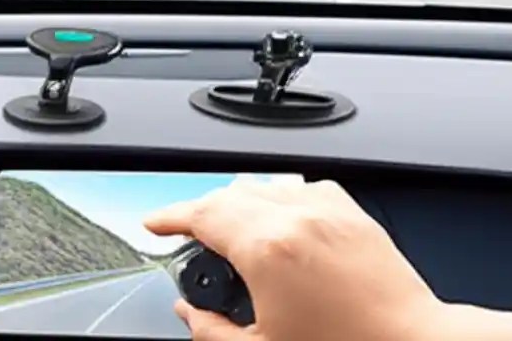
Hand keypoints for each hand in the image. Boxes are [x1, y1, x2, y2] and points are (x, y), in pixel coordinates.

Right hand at [144, 177, 443, 340]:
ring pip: (264, 186)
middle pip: (228, 195)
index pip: (201, 214)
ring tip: (232, 235)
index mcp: (268, 249)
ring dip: (239, 204)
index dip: (169, 216)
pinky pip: (304, 189)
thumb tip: (190, 314)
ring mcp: (328, 213)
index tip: (157, 222)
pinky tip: (280, 225)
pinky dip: (281, 200)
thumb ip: (213, 331)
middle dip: (201, 213)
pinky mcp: (354, 216)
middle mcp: (297, 219)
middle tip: (190, 241)